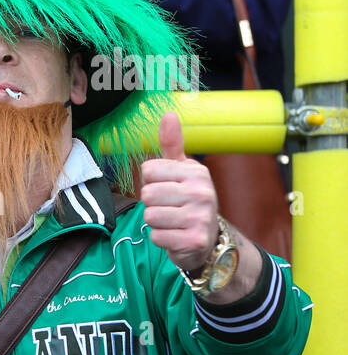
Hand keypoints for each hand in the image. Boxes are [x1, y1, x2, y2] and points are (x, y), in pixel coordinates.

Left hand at [140, 112, 219, 272]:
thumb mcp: (182, 170)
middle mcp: (202, 192)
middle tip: (169, 207)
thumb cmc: (188, 200)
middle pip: (147, 194)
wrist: (208, 238)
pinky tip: (175, 235)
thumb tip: (167, 114)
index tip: (167, 187)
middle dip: (152, 203)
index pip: (148, 170)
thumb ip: (172, 144)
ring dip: (155, 222)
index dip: (151, 181)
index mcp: (196, 172)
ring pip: (150, 216)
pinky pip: (156, 236)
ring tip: (172, 221)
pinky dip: (160, 238)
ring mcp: (200, 217)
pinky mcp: (194, 240)